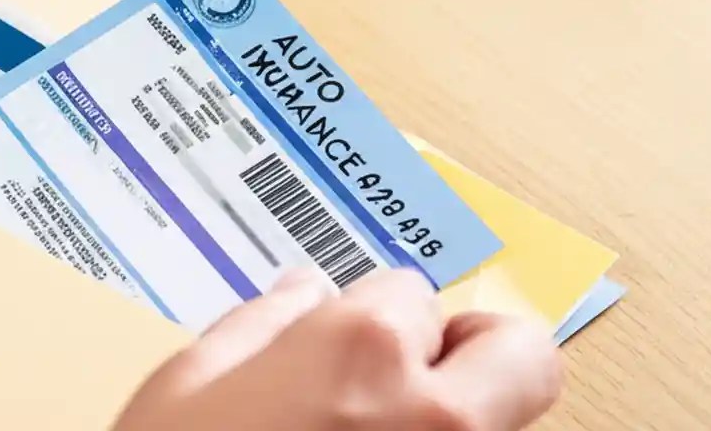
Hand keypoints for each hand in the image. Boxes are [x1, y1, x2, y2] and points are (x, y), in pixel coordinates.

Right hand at [113, 268, 561, 430]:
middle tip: (420, 374)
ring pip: (506, 427)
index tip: (347, 344)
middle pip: (523, 354)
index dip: (376, 317)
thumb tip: (300, 294)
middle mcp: (432, 415)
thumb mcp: (187, 387)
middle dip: (476, 353)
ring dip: (459, 419)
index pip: (415, 292)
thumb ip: (259, 326)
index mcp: (362, 351)